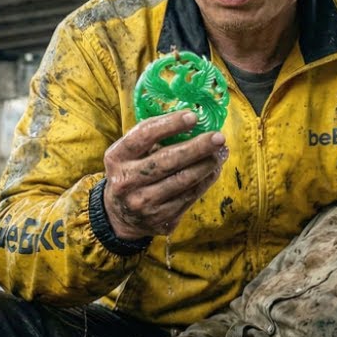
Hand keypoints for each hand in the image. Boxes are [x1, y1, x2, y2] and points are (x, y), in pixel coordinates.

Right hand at [103, 111, 228, 238]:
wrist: (120, 217)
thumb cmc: (132, 173)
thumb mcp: (129, 154)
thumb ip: (153, 137)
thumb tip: (192, 120)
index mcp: (116, 158)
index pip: (144, 136)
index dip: (170, 124)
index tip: (193, 116)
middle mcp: (126, 182)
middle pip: (167, 160)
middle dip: (197, 147)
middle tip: (218, 137)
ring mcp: (143, 203)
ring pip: (182, 181)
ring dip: (206, 164)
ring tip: (220, 152)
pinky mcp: (160, 219)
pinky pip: (189, 196)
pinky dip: (205, 181)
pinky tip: (214, 169)